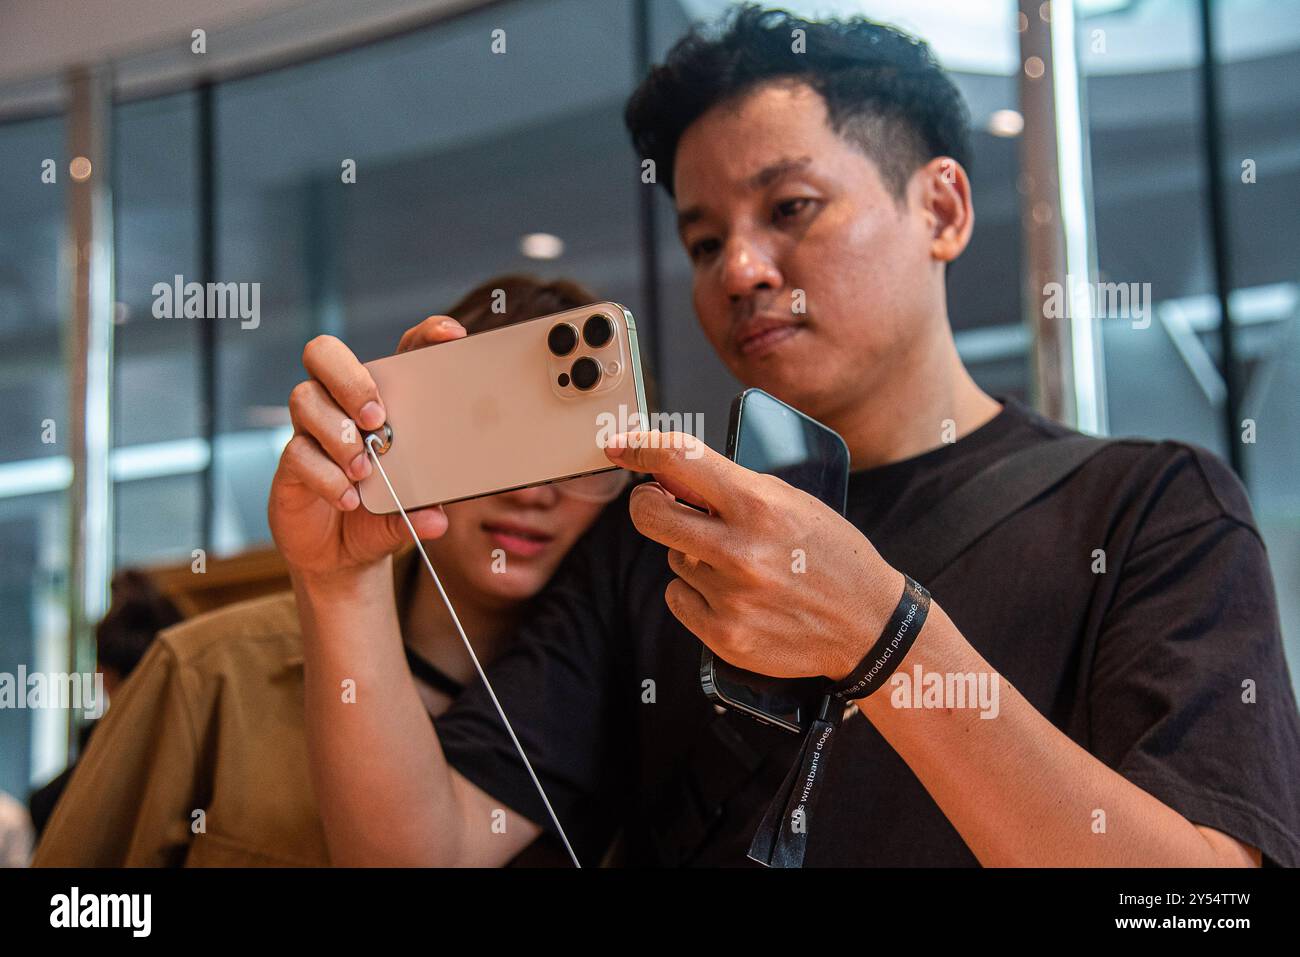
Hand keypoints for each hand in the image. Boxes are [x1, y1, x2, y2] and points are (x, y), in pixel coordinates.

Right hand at [268, 316, 467, 581]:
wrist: (342, 555)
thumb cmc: (381, 513)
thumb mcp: (410, 509)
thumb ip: (423, 508)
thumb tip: (436, 520)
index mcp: (382, 399)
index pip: (399, 350)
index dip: (424, 333)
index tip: (451, 336)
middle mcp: (340, 403)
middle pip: (325, 354)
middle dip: (351, 379)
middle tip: (376, 418)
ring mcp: (311, 430)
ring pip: (306, 398)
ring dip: (339, 434)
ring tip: (366, 470)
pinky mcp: (291, 463)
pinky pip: (298, 453)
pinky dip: (327, 477)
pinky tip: (350, 499)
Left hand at [603, 431, 903, 680]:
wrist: (867, 623)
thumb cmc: (828, 554)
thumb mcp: (791, 502)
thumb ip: (732, 488)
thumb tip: (670, 473)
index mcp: (760, 505)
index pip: (679, 460)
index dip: (640, 448)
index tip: (619, 446)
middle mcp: (740, 550)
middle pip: (649, 515)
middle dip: (648, 504)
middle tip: (659, 503)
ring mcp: (731, 597)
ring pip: (671, 558)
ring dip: (692, 555)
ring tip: (739, 564)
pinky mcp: (725, 635)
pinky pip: (678, 598)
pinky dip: (695, 593)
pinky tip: (733, 594)